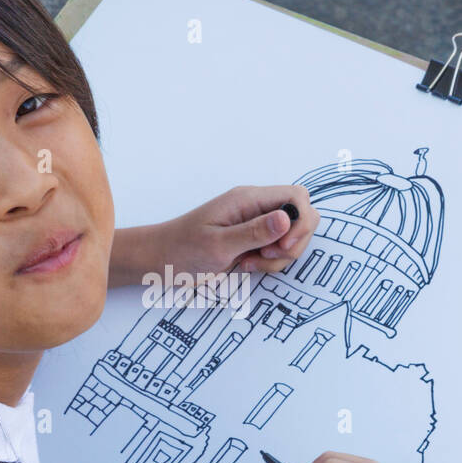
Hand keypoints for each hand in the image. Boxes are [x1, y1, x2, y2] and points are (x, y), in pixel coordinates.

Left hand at [159, 185, 319, 276]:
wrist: (160, 260)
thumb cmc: (182, 249)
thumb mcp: (218, 244)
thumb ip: (254, 233)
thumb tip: (286, 218)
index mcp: (248, 199)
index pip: (296, 197)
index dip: (300, 222)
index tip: (284, 246)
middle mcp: (255, 208)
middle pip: (301, 216)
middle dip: (294, 242)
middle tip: (268, 256)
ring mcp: (255, 225)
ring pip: (291, 237)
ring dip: (280, 257)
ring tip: (251, 263)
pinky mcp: (252, 241)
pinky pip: (277, 250)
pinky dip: (270, 263)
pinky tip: (246, 265)